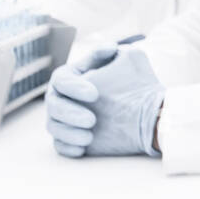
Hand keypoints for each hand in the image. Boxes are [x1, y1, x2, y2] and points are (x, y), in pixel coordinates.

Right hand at [45, 45, 162, 156]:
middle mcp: (61, 98)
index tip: (95, 94)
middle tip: (92, 120)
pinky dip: (68, 148)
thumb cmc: (132, 82)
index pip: (63, 80)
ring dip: (69, 133)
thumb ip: (114, 53)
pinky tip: (82, 149)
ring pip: (54, 127)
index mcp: (69, 78)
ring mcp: (63, 120)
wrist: (145, 110)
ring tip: (89, 137)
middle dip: (71, 113)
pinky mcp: (69, 139)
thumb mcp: (127, 61)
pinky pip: (60, 146)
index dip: (75, 87)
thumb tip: (108, 49)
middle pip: (54, 106)